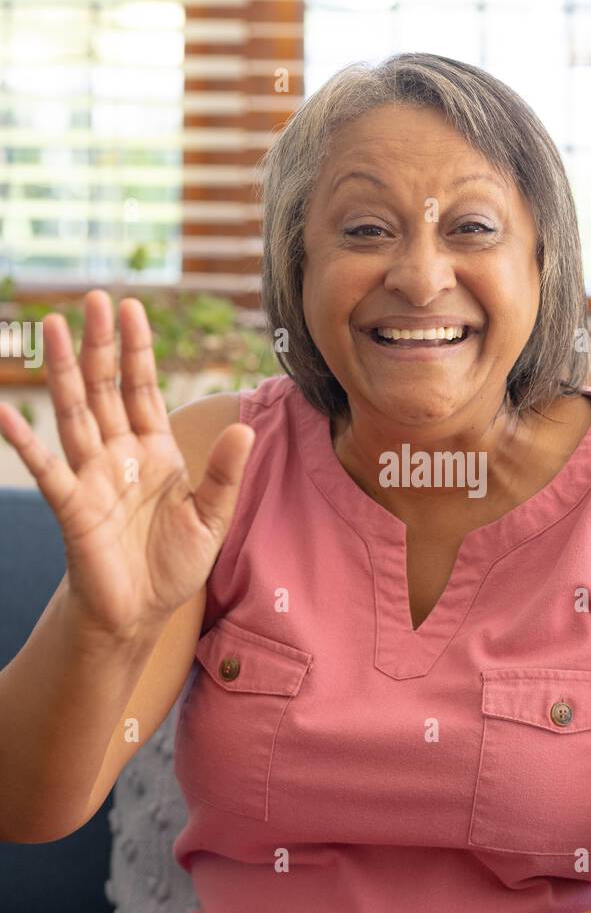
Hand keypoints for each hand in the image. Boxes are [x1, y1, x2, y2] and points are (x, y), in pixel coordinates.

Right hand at [0, 290, 253, 640]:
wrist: (140, 614)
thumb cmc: (172, 564)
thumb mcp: (211, 518)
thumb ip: (226, 475)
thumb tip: (245, 430)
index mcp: (155, 451)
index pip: (143, 389)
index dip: (138, 349)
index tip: (132, 307)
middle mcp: (119, 454)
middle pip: (105, 388)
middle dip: (100, 344)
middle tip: (93, 298)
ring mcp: (91, 476)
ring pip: (74, 412)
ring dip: (62, 370)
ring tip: (51, 326)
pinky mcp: (72, 506)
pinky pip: (46, 468)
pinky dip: (24, 441)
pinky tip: (6, 412)